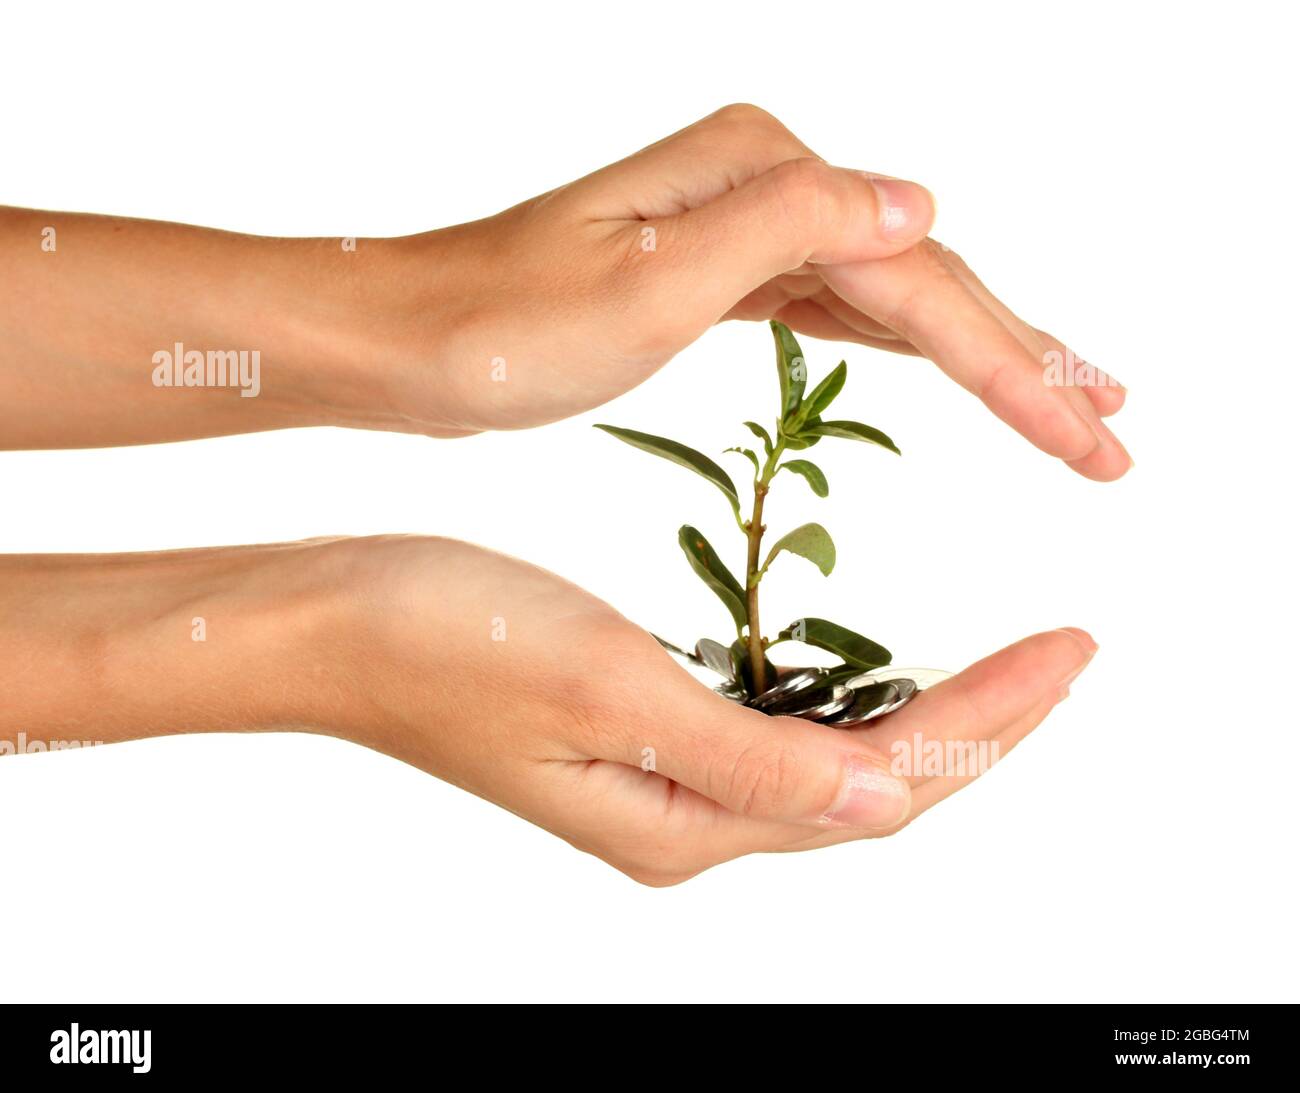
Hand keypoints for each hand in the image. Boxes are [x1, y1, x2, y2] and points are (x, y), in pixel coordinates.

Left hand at [3, 105, 1128, 479]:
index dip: (1015, 363)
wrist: (401, 343)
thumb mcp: (644, 286)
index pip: (919, 280)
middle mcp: (757, 187)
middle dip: (1023, 358)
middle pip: (925, 278)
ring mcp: (738, 230)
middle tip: (1112, 430)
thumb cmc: (498, 326)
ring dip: (979, 350)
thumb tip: (919, 204)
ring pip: (890, 295)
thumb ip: (786, 232)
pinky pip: (835, 306)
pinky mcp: (713, 275)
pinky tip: (944, 362)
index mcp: (756, 179)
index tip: (1090, 436)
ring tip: (1063, 402)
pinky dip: (901, 341)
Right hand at [321, 537, 1097, 883]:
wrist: (333, 622)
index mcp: (684, 823)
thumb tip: (885, 796)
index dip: (987, 724)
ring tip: (1005, 664)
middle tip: (1067, 653)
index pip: (881, 785)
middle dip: (982, 724)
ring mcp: (663, 783)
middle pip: (875, 784)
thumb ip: (750, 756)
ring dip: (924, 714)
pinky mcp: (641, 737)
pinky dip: (845, 696)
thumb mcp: (608, 691)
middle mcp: (686, 820)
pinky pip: (777, 730)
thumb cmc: (447, 641)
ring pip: (835, 761)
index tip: (1070, 652)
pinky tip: (872, 661)